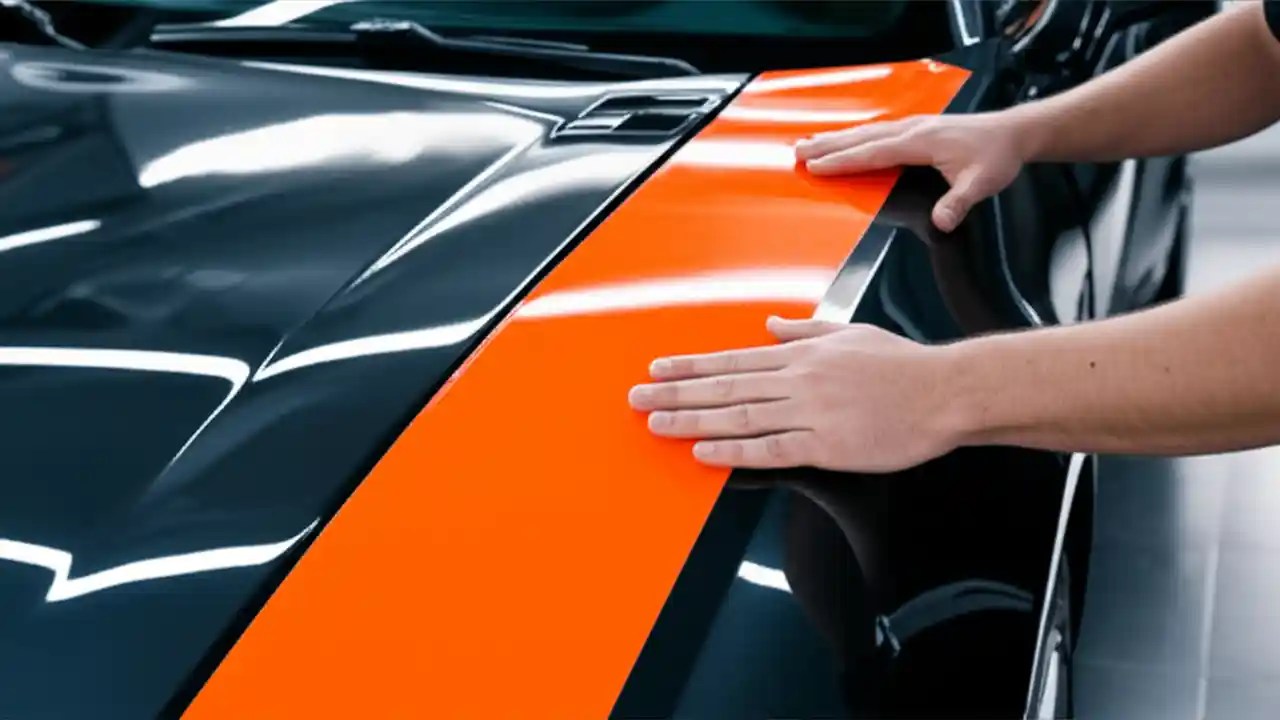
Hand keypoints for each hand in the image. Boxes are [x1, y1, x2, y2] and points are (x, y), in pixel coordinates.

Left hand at [628, 317, 966, 473]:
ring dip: (694, 420)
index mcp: (802, 355)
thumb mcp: (850, 333)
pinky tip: (705, 452)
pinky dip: (735, 450)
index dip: (692, 366)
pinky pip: (772, 448)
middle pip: (726, 386)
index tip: (658, 370)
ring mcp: (811, 413)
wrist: (945, 391)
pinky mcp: (827, 445)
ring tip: (657, 424)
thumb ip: (805, 331)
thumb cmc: (903, 365)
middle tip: (637, 398)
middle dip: (677, 393)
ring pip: (739, 415)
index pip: (734, 359)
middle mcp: (798, 380)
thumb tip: (770, 325)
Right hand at [794, 112, 1028, 231]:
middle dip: (828, 145)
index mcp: (921, 142)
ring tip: (808, 142)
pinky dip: (855, 136)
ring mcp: (913, 126)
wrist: (1013, 133)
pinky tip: (844, 139)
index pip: (874, 152)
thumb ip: (958, 202)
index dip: (844, 160)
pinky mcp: (917, 128)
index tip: (816, 166)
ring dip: (836, 138)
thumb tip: (940, 222)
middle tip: (797, 151)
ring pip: (867, 132)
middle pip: (861, 137)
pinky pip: (877, 131)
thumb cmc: (997, 157)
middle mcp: (912, 129)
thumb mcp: (982, 183)